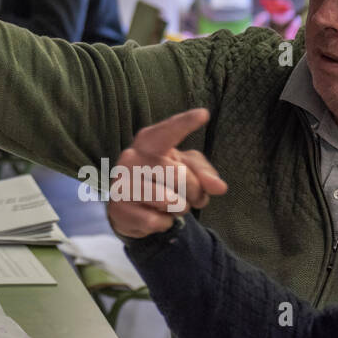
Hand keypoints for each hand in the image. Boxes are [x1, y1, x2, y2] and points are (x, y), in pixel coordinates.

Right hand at [106, 108, 225, 238]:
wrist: (130, 207)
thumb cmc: (161, 180)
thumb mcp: (185, 169)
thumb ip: (204, 173)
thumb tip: (219, 187)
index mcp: (148, 142)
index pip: (167, 132)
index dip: (184, 124)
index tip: (204, 114)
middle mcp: (131, 157)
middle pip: (180, 175)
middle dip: (194, 192)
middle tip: (188, 197)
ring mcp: (122, 182)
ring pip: (169, 200)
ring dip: (179, 209)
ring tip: (170, 206)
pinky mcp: (118, 208)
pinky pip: (157, 221)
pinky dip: (164, 224)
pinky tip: (154, 216)